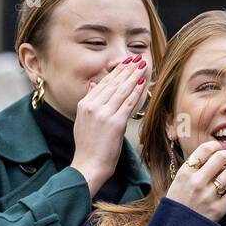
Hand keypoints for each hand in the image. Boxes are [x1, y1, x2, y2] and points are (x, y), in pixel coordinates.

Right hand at [71, 57, 148, 196]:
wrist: (88, 165)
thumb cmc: (88, 147)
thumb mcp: (82, 121)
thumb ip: (89, 101)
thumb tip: (93, 85)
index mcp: (84, 104)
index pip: (103, 83)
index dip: (116, 72)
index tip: (126, 63)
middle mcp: (92, 106)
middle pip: (113, 83)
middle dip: (127, 70)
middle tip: (137, 59)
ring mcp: (103, 114)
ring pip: (122, 91)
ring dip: (133, 76)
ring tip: (142, 66)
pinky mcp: (115, 123)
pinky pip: (128, 103)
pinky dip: (136, 92)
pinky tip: (142, 83)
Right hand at [165, 139, 225, 221]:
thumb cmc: (178, 205)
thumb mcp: (178, 183)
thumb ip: (192, 169)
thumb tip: (211, 154)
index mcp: (184, 174)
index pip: (205, 149)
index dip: (215, 146)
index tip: (217, 149)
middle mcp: (196, 183)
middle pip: (222, 157)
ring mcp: (208, 197)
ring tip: (225, 181)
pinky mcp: (219, 210)